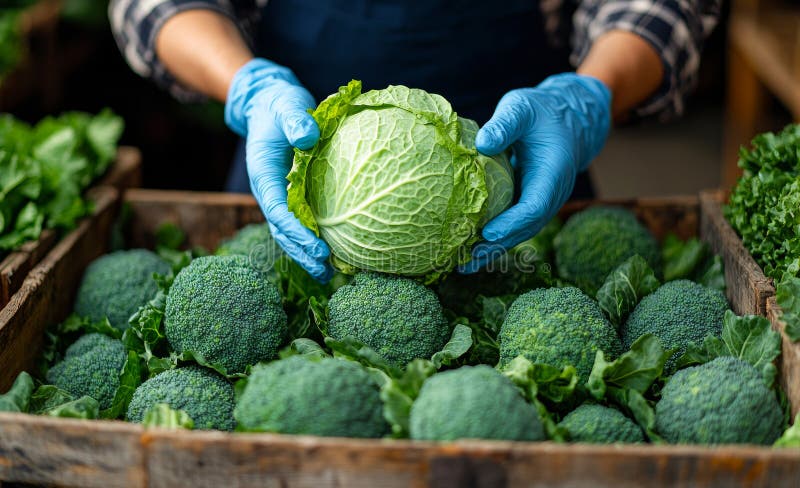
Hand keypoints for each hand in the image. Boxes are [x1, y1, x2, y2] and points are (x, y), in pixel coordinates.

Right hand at [225, 59, 331, 281]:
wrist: (269, 104)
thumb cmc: (280, 105)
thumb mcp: (286, 105)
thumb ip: (295, 120)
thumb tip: (309, 137)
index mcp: (264, 173)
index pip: (279, 211)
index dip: (298, 232)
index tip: (319, 249)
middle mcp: (269, 189)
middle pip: (283, 230)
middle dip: (302, 253)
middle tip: (325, 270)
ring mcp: (279, 195)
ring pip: (290, 232)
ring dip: (306, 254)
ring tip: (328, 274)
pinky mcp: (291, 195)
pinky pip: (300, 222)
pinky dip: (312, 240)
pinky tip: (332, 255)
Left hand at [459, 73, 610, 272]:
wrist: (567, 120)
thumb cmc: (541, 111)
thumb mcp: (522, 107)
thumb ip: (505, 123)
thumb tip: (481, 144)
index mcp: (553, 173)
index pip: (534, 205)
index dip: (511, 222)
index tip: (485, 234)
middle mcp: (550, 194)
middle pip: (525, 229)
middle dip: (496, 247)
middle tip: (464, 261)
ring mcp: (541, 202)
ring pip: (518, 232)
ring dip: (492, 250)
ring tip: (460, 265)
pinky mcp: (529, 204)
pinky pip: (512, 226)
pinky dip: (491, 240)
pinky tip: (465, 249)